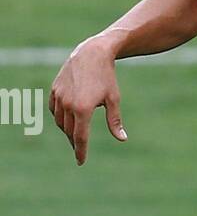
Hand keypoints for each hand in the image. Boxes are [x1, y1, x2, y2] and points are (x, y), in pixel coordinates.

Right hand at [49, 37, 125, 164]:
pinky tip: (67, 120)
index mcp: (83, 109)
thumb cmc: (107, 77)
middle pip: (69, 131)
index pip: (80, 137)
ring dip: (67, 130)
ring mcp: (59, 96)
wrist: (92, 53)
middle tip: (79, 150)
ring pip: (60, 121)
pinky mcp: (55, 89)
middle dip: (74, 142)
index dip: (80, 151)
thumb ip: (115, 121)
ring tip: (75, 135)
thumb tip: (122, 139)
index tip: (81, 162)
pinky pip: (54, 109)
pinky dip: (60, 117)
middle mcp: (68, 104)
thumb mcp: (113, 99)